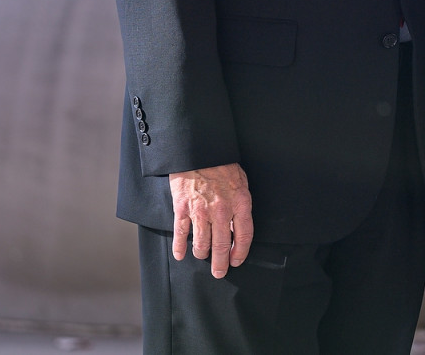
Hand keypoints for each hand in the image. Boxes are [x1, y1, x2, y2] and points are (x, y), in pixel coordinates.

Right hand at [169, 163, 252, 277]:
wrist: (199, 151)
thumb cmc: (222, 166)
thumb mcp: (241, 184)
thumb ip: (240, 207)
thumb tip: (236, 230)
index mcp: (240, 203)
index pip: (244, 236)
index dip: (240, 252)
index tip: (236, 260)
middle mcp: (221, 210)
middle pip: (222, 245)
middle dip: (220, 263)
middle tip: (219, 272)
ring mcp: (200, 211)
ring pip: (202, 243)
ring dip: (202, 254)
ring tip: (203, 256)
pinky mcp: (182, 209)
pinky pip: (181, 234)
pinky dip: (180, 247)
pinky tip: (181, 255)